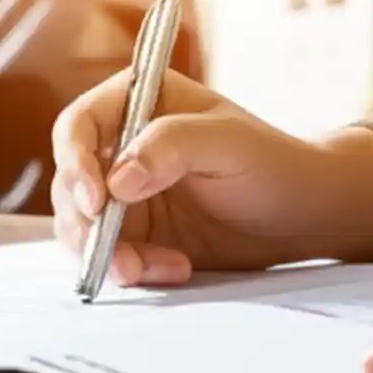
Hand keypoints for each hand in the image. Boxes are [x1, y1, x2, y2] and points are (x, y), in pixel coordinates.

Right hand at [51, 68, 372, 283]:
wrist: (303, 217)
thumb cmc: (275, 165)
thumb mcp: (229, 145)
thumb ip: (172, 147)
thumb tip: (117, 178)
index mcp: (138, 103)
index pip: (78, 125)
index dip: (75, 161)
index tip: (96, 201)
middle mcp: (120, 146)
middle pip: (69, 182)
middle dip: (87, 223)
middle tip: (120, 255)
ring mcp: (122, 193)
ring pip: (78, 225)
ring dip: (105, 252)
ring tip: (149, 269)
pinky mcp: (132, 234)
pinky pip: (105, 254)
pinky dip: (130, 269)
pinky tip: (173, 268)